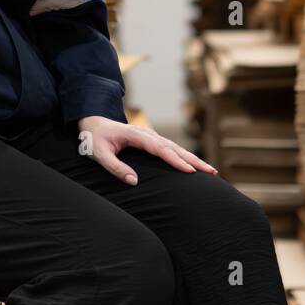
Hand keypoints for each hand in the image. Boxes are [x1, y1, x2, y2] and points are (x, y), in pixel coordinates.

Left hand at [77, 115, 217, 185]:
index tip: (189, 171)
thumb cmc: (95, 139)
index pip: (160, 149)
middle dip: (193, 160)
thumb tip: (134, 181)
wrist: (92, 123)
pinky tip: (193, 165)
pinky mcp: (151, 141)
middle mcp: (147, 134)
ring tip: (210, 170)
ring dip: (192, 158)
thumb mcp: (99, 154)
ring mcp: (151, 136)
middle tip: (211, 172)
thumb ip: (115, 167)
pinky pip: (171, 149)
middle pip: (174, 147)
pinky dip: (184, 156)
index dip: (175, 160)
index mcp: (137, 135)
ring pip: (175, 147)